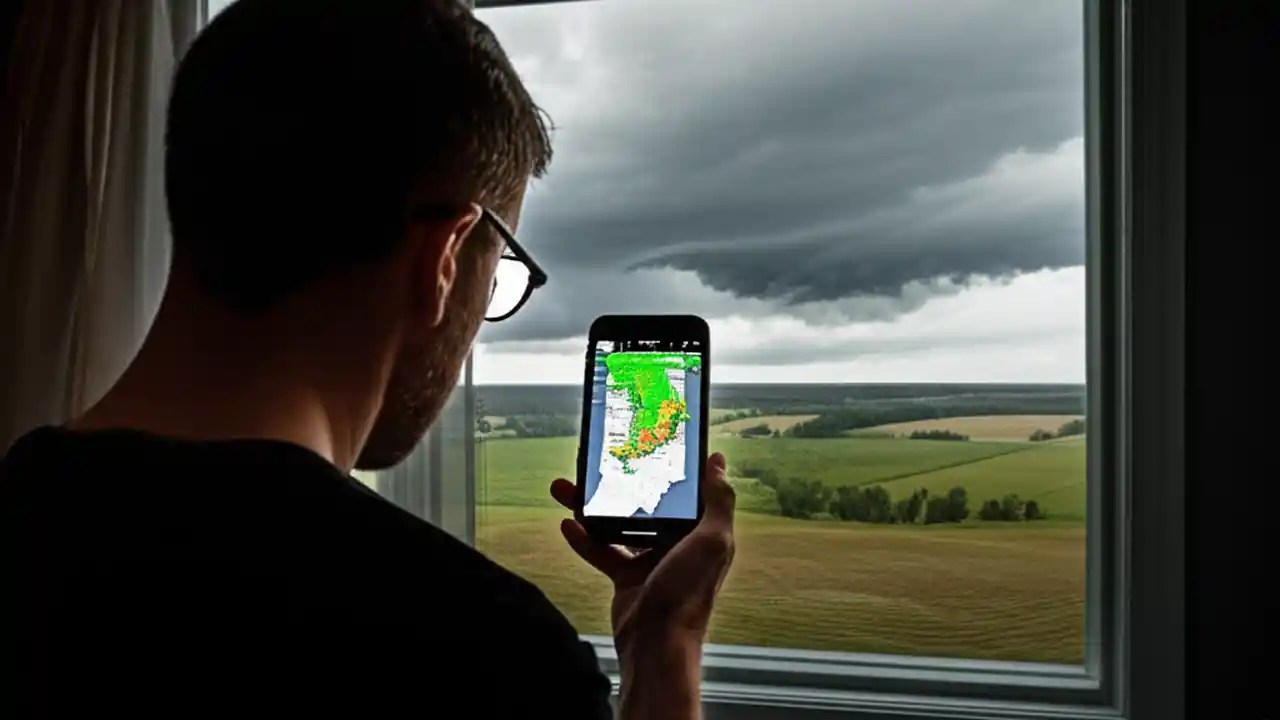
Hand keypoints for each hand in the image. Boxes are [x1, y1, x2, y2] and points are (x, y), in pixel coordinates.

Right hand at [548, 453, 735, 659]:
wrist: (656, 644)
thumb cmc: (688, 593)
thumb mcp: (713, 541)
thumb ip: (718, 501)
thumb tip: (718, 463)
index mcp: (701, 531)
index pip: (684, 490)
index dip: (666, 467)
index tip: (646, 444)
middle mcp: (678, 543)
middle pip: (645, 503)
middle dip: (620, 483)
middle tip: (596, 463)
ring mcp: (651, 561)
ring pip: (618, 524)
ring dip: (593, 506)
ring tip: (568, 488)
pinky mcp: (626, 578)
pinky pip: (602, 552)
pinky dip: (584, 539)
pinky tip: (567, 524)